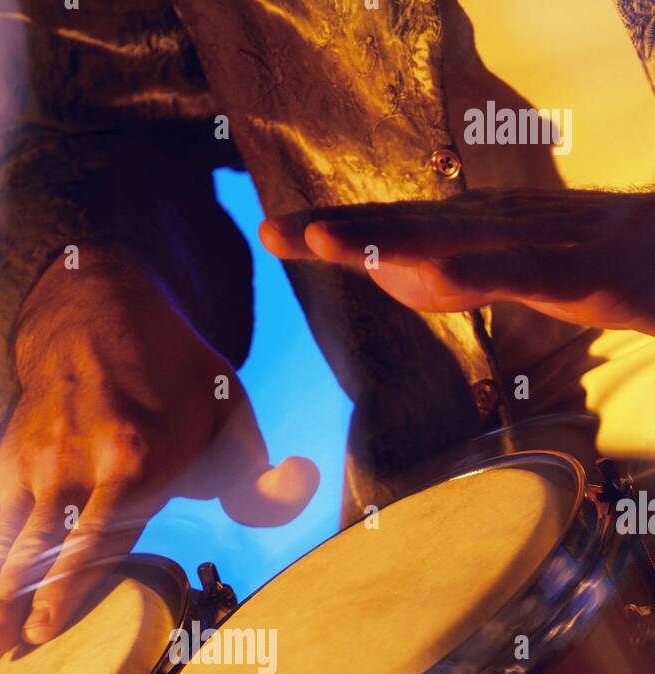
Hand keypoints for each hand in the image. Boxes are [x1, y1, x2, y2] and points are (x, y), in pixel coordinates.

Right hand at [0, 245, 317, 666]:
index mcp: (133, 451)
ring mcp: (28, 467)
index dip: (68, 578)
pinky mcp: (0, 473)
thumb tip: (301, 483)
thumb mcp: (231, 412)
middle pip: (36, 543)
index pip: (98, 526)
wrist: (94, 311)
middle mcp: (70, 459)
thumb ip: (263, 471)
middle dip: (8, 602)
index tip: (43, 626)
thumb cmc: (177, 380)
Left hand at [260, 188, 654, 335]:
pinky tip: (435, 272)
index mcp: (469, 229)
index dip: (328, 228)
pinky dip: (474, 268)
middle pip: (401, 223)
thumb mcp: (500, 272)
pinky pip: (517, 269)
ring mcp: (526, 241)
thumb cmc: (583, 261)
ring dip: (385, 238)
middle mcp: (487, 223)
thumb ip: (451, 273)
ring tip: (327, 239)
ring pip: (448, 240)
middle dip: (334, 227)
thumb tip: (397, 273)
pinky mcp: (568, 269)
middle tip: (270, 231)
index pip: (387, 225)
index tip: (268, 232)